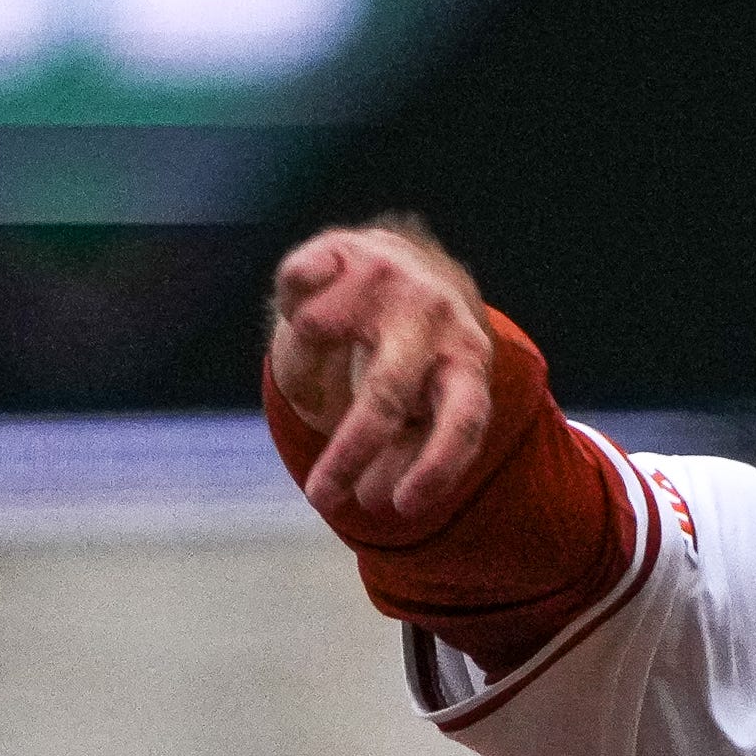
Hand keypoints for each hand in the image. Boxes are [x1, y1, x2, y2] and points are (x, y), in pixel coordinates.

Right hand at [268, 221, 497, 519]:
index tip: (400, 507)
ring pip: (315, 330)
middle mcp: (433, 315)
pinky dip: (290, 302)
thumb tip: (371, 497)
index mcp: (466, 359)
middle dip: (350, 452)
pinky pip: (294, 284)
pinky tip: (309, 304)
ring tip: (323, 355)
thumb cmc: (413, 358)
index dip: (435, 466)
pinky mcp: (344, 248)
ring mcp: (388, 276)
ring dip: (305, 362)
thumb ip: (404, 454)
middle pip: (386, 392)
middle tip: (320, 498)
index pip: (463, 419)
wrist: (407, 264)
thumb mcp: (424, 405)